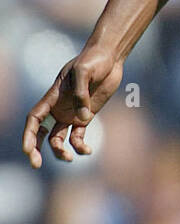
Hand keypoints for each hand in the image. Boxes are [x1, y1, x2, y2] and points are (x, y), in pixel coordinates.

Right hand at [22, 45, 124, 167]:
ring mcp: (71, 114)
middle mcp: (58, 108)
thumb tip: (83, 119)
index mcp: (52, 97)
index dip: (29, 134)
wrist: (109, 59)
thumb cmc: (93, 61)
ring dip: (60, 151)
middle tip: (35, 164)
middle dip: (35, 148)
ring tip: (69, 158)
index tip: (27, 149)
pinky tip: (88, 151)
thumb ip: (82, 94)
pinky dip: (80, 147)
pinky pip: (78, 137)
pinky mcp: (86, 117)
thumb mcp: (84, 71)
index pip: (34, 119)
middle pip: (41, 133)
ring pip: (58, 139)